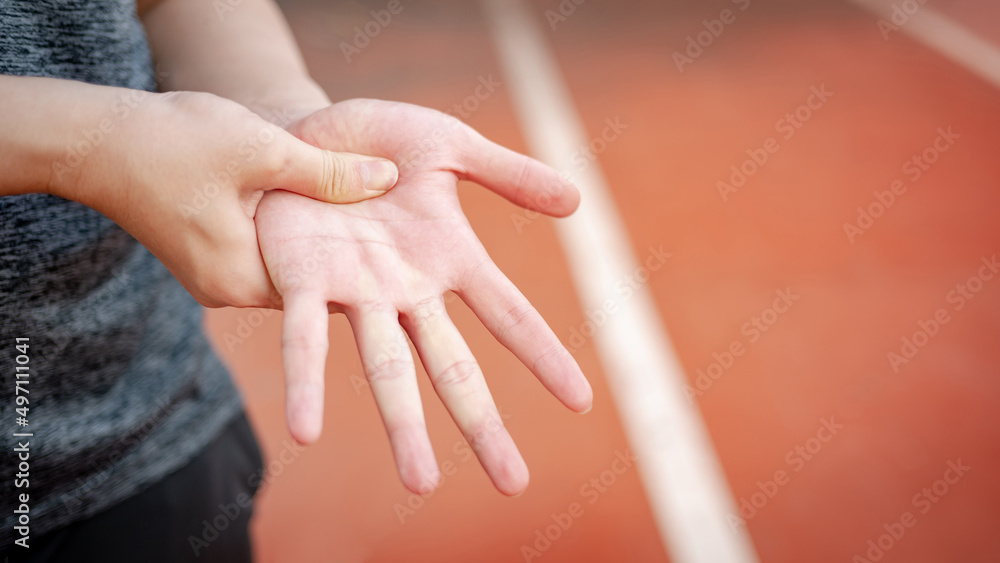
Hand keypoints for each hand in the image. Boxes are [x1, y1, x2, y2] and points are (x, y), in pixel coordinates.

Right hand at [55, 88, 397, 307]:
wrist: (94, 140)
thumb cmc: (174, 142)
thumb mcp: (264, 152)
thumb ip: (327, 172)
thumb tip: (388, 179)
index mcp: (242, 280)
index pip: (321, 294)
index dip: (362, 272)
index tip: (403, 259)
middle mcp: (228, 291)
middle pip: (305, 282)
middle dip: (343, 258)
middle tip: (396, 238)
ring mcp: (214, 276)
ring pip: (285, 265)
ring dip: (314, 242)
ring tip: (368, 221)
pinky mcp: (207, 256)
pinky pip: (262, 252)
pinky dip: (287, 233)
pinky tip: (317, 208)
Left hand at [254, 99, 592, 495]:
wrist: (302, 127)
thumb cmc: (379, 139)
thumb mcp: (451, 147)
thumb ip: (508, 174)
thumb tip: (578, 203)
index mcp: (450, 258)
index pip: (510, 314)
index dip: (544, 355)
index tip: (582, 402)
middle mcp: (410, 290)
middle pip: (454, 366)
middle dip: (482, 424)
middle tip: (515, 483)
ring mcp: (358, 291)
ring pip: (386, 369)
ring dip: (402, 426)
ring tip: (420, 485)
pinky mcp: (303, 280)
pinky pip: (303, 338)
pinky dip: (306, 384)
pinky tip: (305, 432)